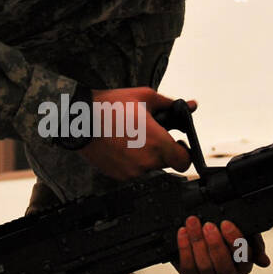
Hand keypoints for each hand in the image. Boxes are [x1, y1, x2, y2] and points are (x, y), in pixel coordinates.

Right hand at [75, 88, 195, 180]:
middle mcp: (147, 162)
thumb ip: (170, 104)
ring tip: (132, 138)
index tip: (178, 145)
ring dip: (146, 157)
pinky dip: (131, 162)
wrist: (82, 119)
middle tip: (149, 136)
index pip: (185, 161)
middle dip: (162, 151)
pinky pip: (133, 172)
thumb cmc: (112, 107)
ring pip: (149, 168)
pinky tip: (121, 146)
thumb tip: (190, 105)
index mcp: (158, 143)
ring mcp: (132, 172)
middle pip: (166, 164)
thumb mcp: (145, 97)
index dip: (184, 153)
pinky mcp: (119, 176)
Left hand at [173, 216, 270, 273]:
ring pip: (205, 266)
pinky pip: (188, 267)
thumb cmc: (224, 232)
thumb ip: (252, 238)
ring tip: (193, 223)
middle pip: (224, 266)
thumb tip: (264, 262)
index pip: (245, 256)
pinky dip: (184, 248)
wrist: (200, 235)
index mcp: (245, 264)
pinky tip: (183, 233)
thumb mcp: (241, 230)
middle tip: (208, 225)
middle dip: (216, 244)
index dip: (235, 240)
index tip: (225, 223)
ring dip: (198, 243)